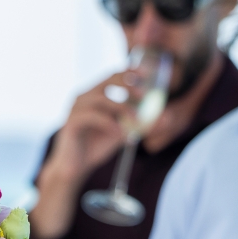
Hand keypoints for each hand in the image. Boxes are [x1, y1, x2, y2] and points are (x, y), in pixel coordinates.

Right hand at [29, 71, 137, 238]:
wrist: (75, 167)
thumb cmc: (97, 146)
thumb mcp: (124, 132)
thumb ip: (142, 123)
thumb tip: (167, 117)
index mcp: (95, 95)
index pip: (113, 76)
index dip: (129, 71)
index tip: (147, 73)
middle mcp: (84, 97)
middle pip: (107, 81)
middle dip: (127, 85)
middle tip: (143, 95)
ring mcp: (75, 109)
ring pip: (100, 98)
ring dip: (121, 106)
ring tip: (136, 119)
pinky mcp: (70, 122)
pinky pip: (91, 117)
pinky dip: (108, 123)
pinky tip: (120, 133)